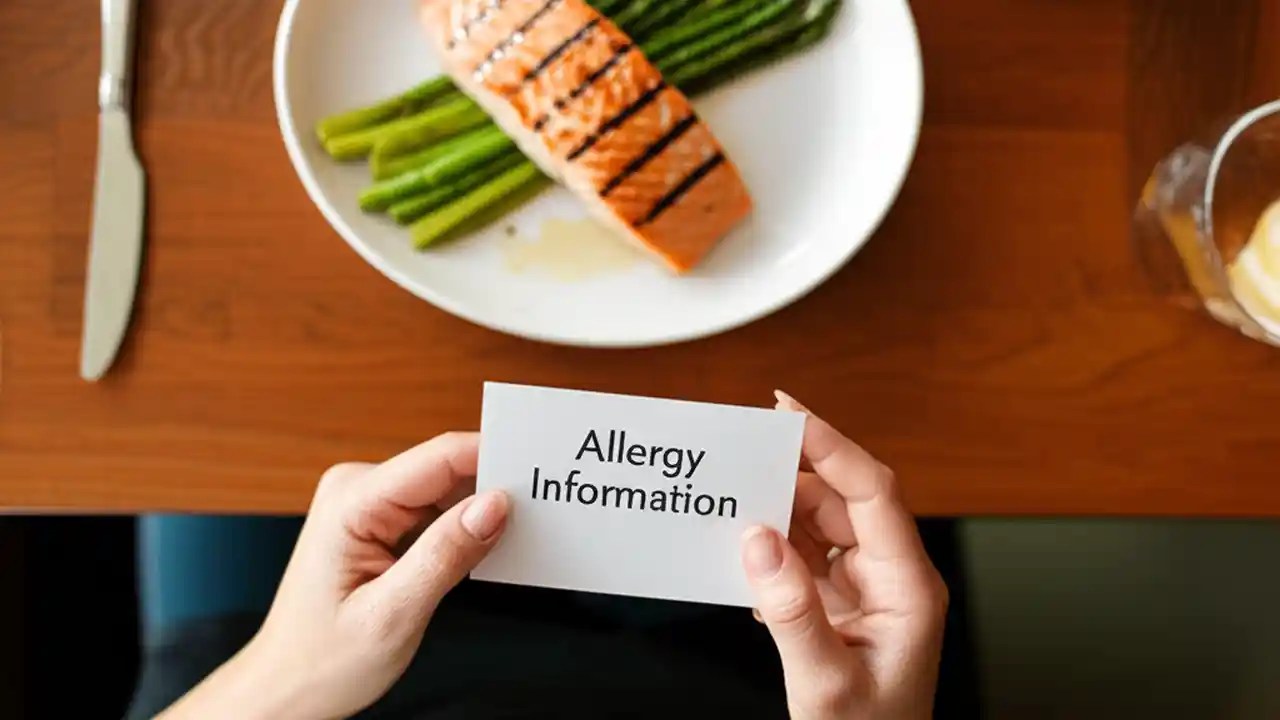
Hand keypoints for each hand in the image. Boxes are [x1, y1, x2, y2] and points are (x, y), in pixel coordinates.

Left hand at [159, 432, 509, 719]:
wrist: (286, 688)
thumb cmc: (322, 661)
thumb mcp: (393, 615)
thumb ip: (446, 555)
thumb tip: (496, 504)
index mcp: (352, 501)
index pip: (441, 458)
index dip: (497, 457)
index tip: (544, 470)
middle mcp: (358, 489)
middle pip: (450, 468)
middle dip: (497, 488)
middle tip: (543, 514)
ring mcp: (370, 504)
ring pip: (450, 489)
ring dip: (484, 512)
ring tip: (515, 541)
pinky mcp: (382, 522)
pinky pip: (439, 511)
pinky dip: (467, 529)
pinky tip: (485, 552)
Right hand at [740, 392, 947, 719]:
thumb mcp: (825, 684)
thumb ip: (792, 612)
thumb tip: (758, 541)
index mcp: (909, 588)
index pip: (873, 493)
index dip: (830, 446)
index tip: (788, 414)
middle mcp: (892, 579)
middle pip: (843, 500)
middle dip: (793, 474)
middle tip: (744, 449)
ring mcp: (867, 591)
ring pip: (821, 525)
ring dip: (778, 511)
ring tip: (735, 497)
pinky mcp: (841, 606)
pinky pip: (806, 557)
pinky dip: (773, 548)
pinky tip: (745, 552)